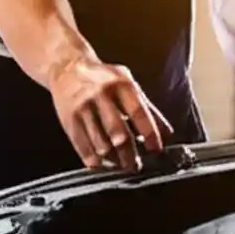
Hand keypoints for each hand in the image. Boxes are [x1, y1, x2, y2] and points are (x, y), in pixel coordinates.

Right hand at [47, 55, 173, 170]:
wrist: (67, 67)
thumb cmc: (103, 78)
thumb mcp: (127, 83)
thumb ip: (147, 107)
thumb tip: (167, 133)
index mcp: (121, 84)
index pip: (139, 112)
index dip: (150, 133)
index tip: (156, 149)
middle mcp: (101, 95)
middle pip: (119, 132)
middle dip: (129, 154)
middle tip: (135, 166)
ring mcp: (83, 107)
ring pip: (100, 142)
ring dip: (112, 159)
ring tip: (119, 165)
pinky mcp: (69, 119)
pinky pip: (82, 146)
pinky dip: (93, 159)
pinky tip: (100, 164)